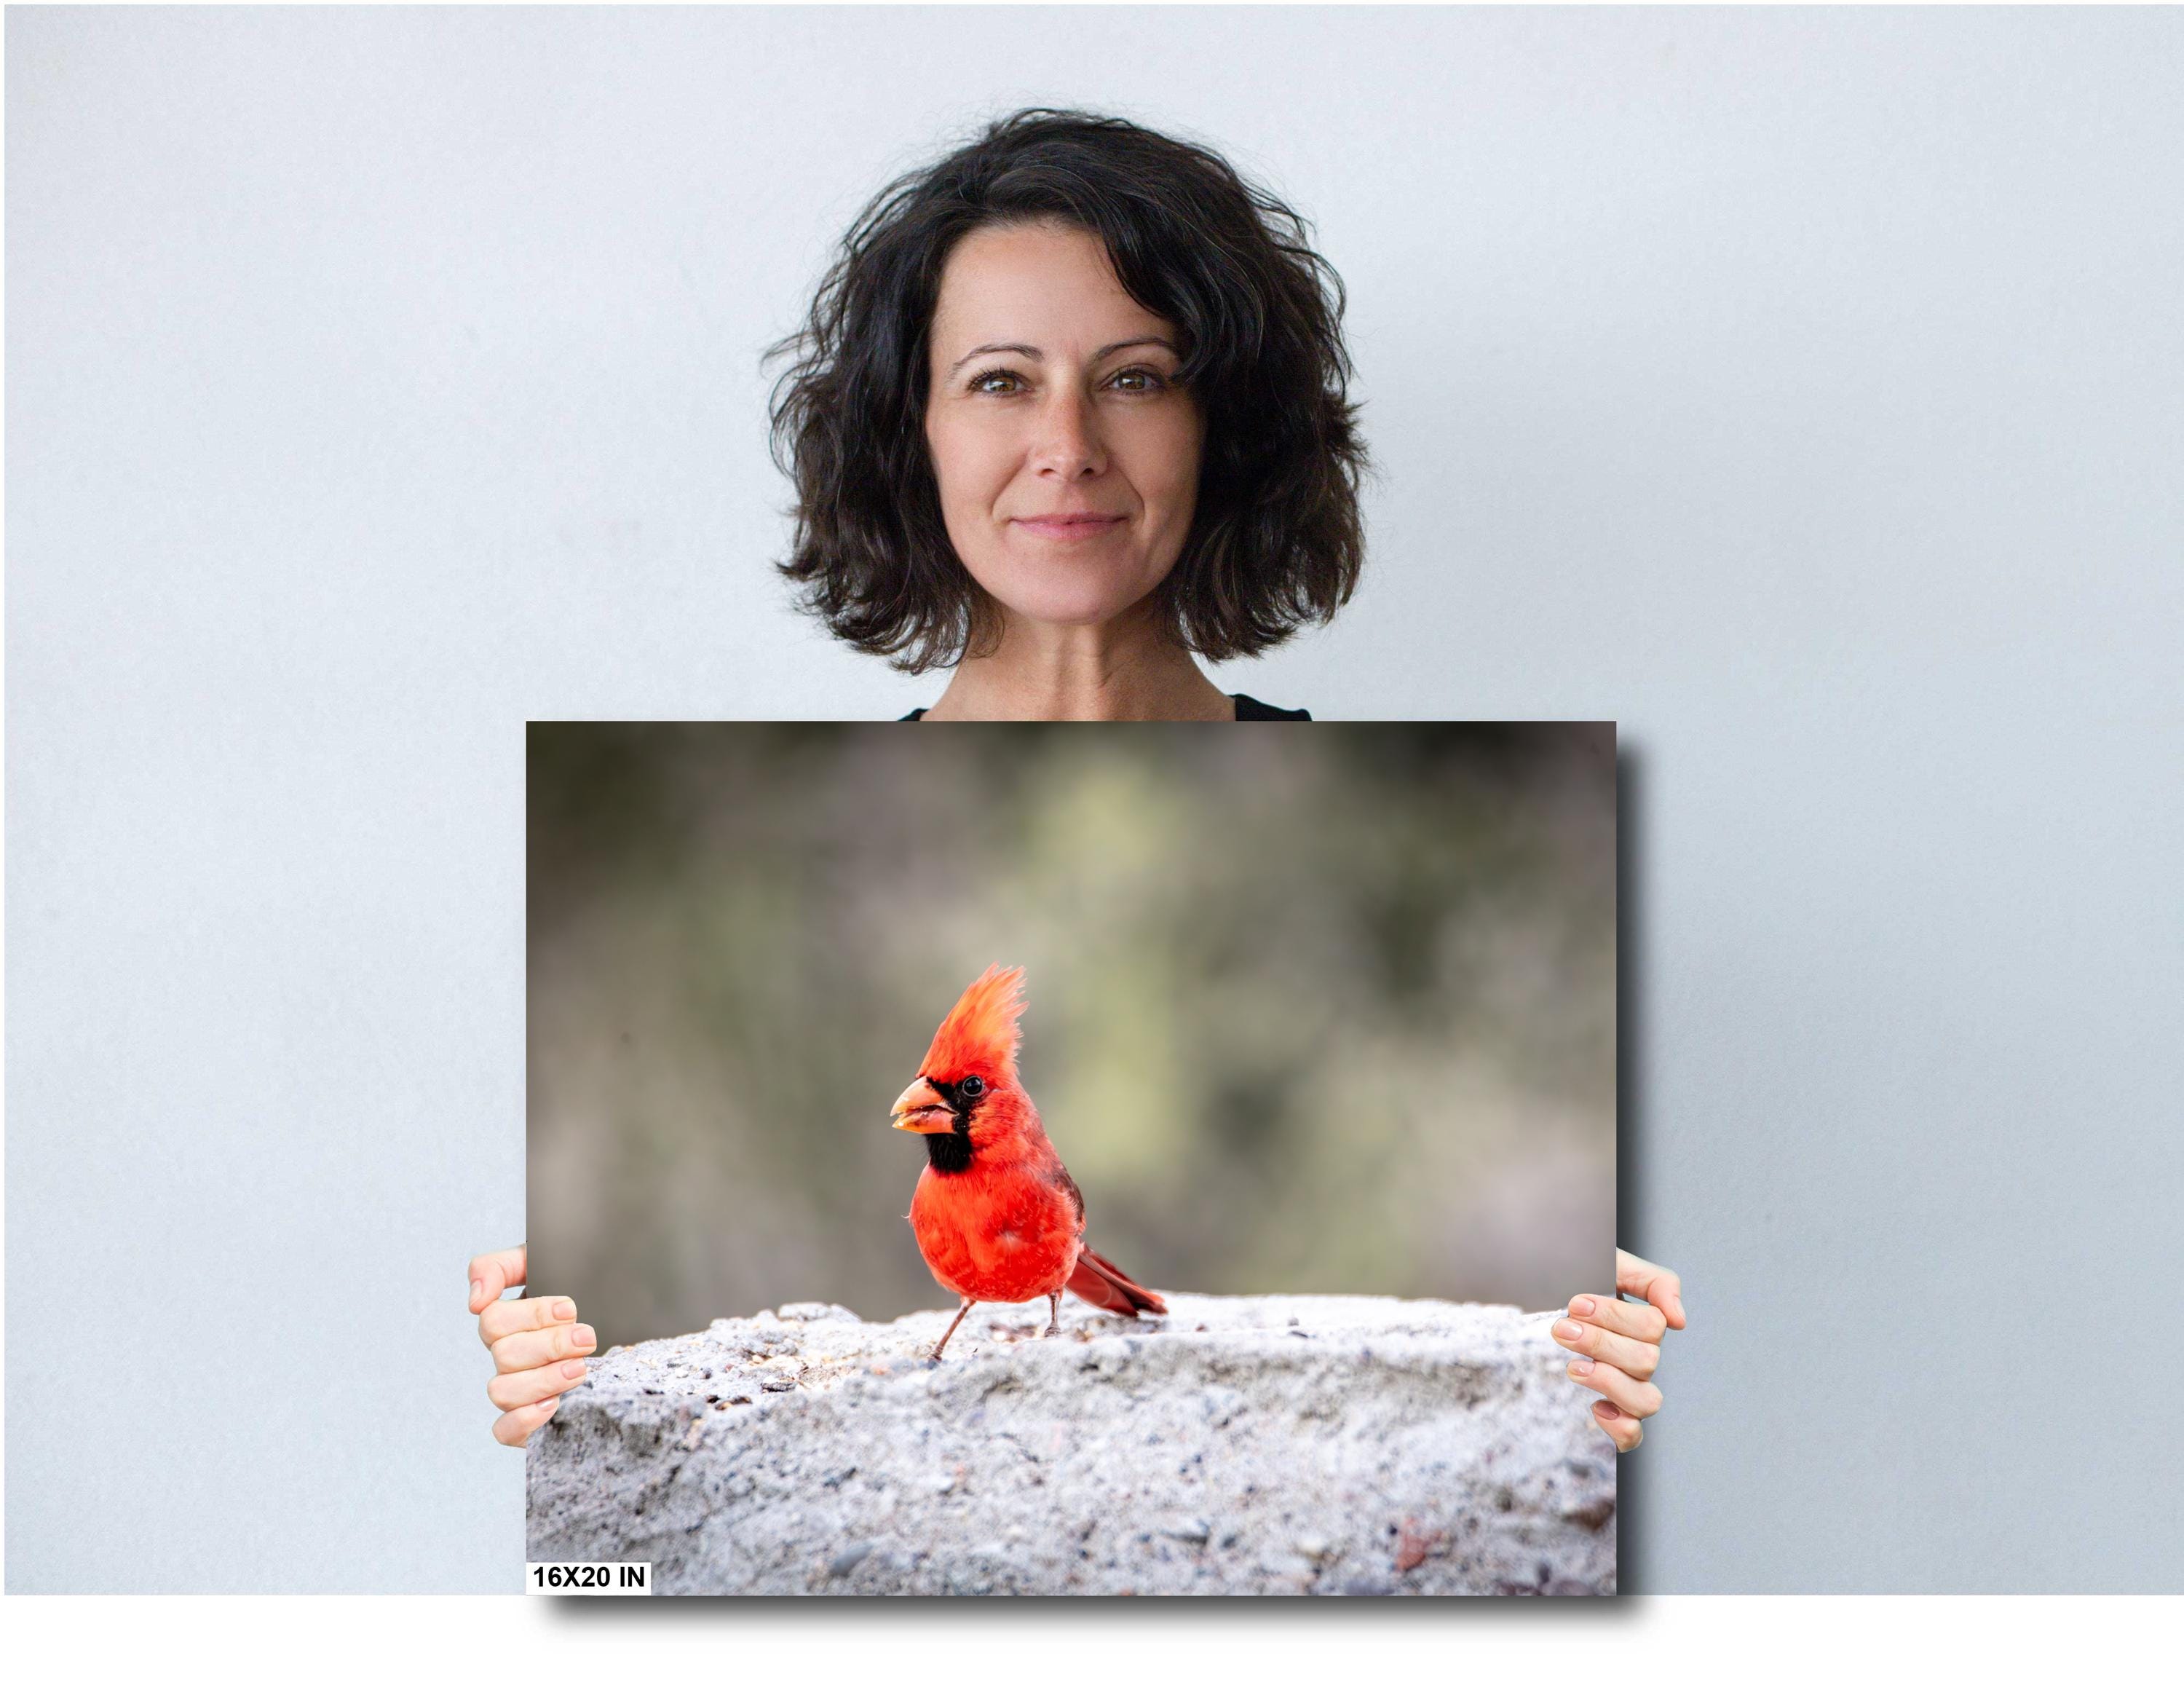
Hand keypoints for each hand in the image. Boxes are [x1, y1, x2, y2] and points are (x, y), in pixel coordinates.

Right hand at [468, 1245, 595, 1447]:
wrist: (620, 1321)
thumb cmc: (579, 1289)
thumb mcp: (543, 1263)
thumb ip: (499, 1267)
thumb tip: (476, 1300)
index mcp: (508, 1322)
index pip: (493, 1321)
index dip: (532, 1315)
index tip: (570, 1309)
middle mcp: (508, 1357)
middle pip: (503, 1355)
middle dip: (550, 1345)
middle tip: (586, 1338)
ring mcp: (517, 1389)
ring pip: (502, 1392)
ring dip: (544, 1379)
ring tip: (580, 1369)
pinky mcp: (528, 1420)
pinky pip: (503, 1430)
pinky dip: (524, 1420)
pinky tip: (554, 1404)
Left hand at [1552, 1248, 1684, 1451]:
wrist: (1535, 1300)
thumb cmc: (1576, 1282)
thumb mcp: (1612, 1265)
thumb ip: (1654, 1281)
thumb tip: (1679, 1319)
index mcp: (1643, 1326)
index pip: (1652, 1327)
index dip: (1614, 1316)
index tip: (1575, 1304)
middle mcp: (1640, 1360)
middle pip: (1646, 1361)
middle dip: (1600, 1343)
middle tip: (1562, 1329)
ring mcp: (1628, 1389)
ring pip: (1646, 1401)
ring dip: (1609, 1382)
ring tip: (1573, 1367)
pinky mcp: (1611, 1416)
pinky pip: (1632, 1436)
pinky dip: (1620, 1426)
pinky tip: (1596, 1407)